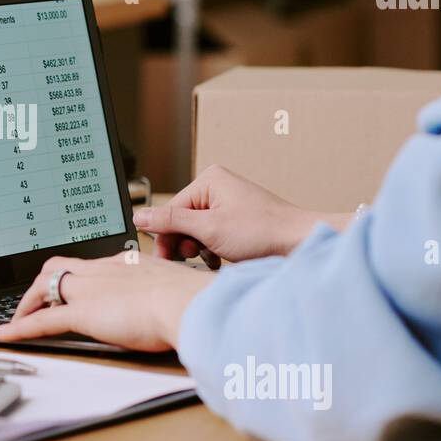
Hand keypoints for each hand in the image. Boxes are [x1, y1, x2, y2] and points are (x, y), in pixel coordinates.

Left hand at [0, 253, 215, 351]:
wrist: (186, 302)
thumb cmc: (190, 299)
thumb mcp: (177, 288)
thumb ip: (168, 293)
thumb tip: (179, 303)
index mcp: (125, 264)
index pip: (89, 265)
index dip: (76, 276)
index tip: (74, 286)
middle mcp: (102, 271)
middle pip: (59, 268)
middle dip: (43, 284)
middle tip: (36, 301)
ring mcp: (89, 290)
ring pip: (45, 287)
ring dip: (28, 303)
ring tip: (18, 319)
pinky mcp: (82, 313)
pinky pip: (43, 320)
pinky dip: (21, 327)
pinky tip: (7, 334)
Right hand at [134, 165, 336, 263]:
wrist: (300, 244)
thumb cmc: (264, 232)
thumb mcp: (209, 228)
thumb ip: (171, 221)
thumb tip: (140, 216)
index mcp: (209, 180)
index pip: (171, 210)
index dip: (165, 236)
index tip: (164, 259)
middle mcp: (218, 187)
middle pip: (182, 219)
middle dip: (184, 242)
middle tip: (188, 260)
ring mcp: (228, 204)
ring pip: (196, 230)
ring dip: (198, 248)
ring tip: (211, 258)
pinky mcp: (237, 220)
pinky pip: (212, 234)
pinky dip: (212, 248)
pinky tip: (220, 259)